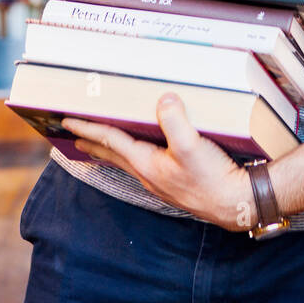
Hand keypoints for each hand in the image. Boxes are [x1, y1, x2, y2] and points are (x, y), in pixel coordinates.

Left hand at [61, 94, 256, 230]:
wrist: (235, 204)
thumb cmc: (213, 178)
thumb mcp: (193, 145)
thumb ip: (175, 120)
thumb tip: (164, 99)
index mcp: (147, 163)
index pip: (111, 141)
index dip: (89, 127)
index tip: (67, 120)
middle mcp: (148, 174)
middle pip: (112, 153)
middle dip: (91, 142)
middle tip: (71, 135)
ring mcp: (160, 180)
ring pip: (126, 161)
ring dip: (108, 150)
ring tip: (96, 144)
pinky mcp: (173, 182)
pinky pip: (142, 164)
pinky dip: (129, 155)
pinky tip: (138, 154)